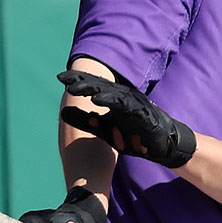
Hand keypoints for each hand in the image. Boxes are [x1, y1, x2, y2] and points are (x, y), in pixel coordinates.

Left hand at [57, 69, 196, 167]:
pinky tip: (98, 101)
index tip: (60, 77)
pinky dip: (112, 102)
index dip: (79, 80)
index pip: (94, 85)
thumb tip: (62, 112)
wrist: (161, 145)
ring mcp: (134, 104)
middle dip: (83, 82)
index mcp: (114, 98)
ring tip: (77, 89)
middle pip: (101, 86)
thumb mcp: (104, 129)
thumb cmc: (132, 135)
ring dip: (94, 91)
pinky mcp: (142, 115)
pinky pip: (126, 107)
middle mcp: (124, 97)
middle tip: (64, 80)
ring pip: (112, 94)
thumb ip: (85, 121)